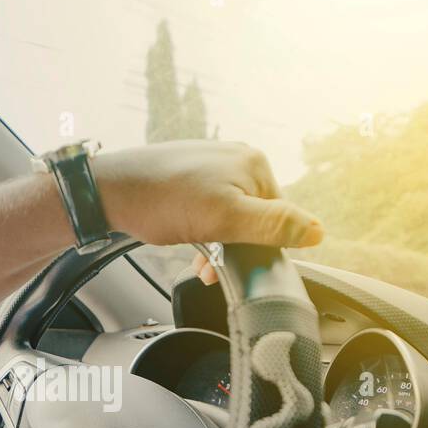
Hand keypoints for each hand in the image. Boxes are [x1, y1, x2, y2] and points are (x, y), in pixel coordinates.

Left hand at [91, 141, 323, 263]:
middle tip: (209, 268)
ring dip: (219, 245)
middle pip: (256, 218)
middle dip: (237, 249)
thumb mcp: (225, 219)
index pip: (281, 218)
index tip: (234, 266)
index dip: (260, 248)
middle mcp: (238, 158)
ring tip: (197, 259)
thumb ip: (274, 225)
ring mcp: (214, 166)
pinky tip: (189, 242)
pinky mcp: (193, 176)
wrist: (108, 191)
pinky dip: (204, 232)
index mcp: (254, 164)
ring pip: (232, 217)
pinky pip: (212, 211)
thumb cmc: (161, 202)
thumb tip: (319, 231)